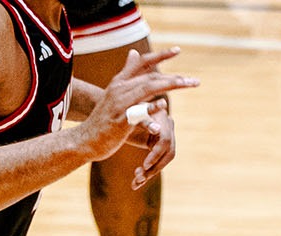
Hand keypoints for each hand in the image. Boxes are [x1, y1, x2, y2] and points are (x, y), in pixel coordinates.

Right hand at [75, 48, 197, 186]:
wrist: (85, 140)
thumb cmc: (104, 118)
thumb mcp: (115, 92)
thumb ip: (127, 74)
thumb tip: (134, 52)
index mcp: (120, 83)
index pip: (142, 64)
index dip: (160, 55)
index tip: (178, 50)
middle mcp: (119, 90)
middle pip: (150, 78)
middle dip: (173, 78)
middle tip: (194, 81)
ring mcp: (119, 105)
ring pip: (145, 90)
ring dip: (167, 86)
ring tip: (185, 86)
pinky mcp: (119, 122)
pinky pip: (136, 113)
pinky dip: (149, 109)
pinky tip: (163, 106)